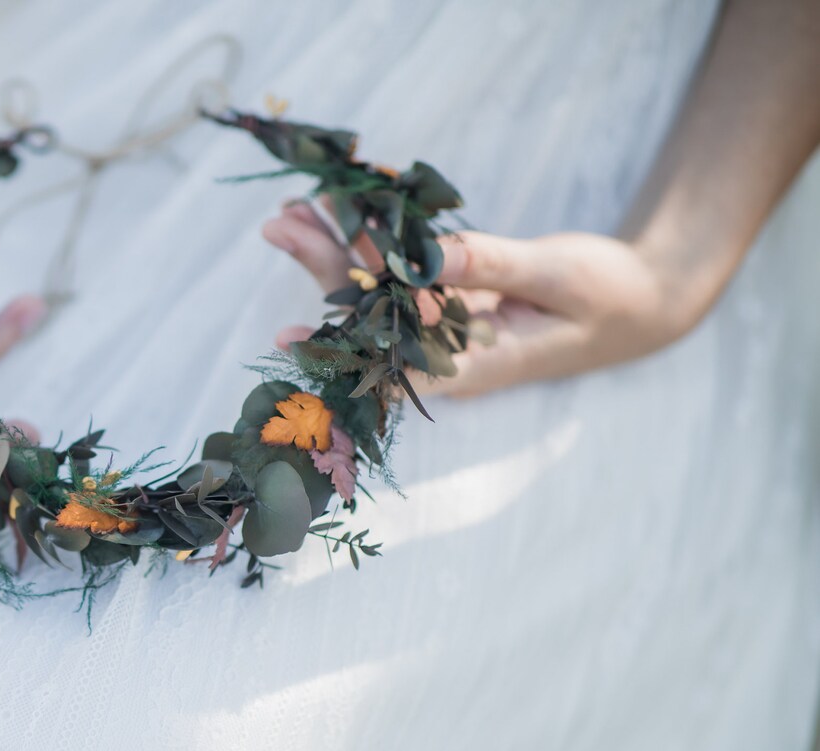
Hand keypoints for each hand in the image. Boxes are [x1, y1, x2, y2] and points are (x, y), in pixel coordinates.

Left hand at [262, 201, 694, 398]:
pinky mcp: (449, 299)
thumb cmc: (609, 296)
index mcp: (471, 367)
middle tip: (280, 224)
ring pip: (378, 291)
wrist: (644, 298)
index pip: (390, 370)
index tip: (288, 340)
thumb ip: (490, 266)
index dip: (337, 354)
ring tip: (290, 211)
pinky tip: (339, 207)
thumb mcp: (554, 275)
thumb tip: (424, 259)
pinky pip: (401, 271)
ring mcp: (445, 326)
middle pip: (370, 318)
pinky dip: (374, 240)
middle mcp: (446, 353)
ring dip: (337, 250)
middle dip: (324, 270)